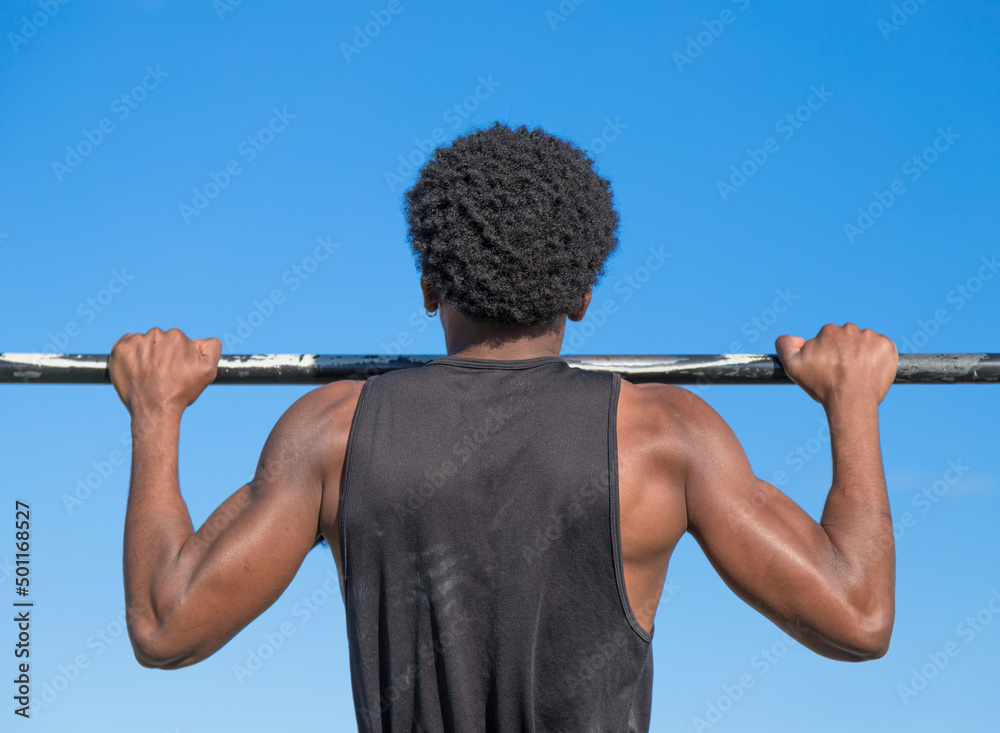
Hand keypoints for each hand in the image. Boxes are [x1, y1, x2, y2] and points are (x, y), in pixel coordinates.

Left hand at [109, 328, 221, 416]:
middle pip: (159, 340)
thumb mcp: (208, 370)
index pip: (177, 340)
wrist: (155, 409)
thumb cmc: (181, 391)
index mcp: (177, 336)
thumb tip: (201, 339)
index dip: (177, 356)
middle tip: (161, 374)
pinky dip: (130, 355)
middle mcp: (156, 335)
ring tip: (148, 374)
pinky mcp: (119, 349)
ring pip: (143, 343)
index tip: (175, 369)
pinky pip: (126, 345)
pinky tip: (136, 369)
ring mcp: (136, 342)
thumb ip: (212, 347)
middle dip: (161, 353)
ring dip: (145, 354)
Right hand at [775, 323, 896, 406]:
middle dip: (845, 351)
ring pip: (864, 342)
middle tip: (843, 372)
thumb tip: (796, 337)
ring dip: (861, 353)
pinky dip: (878, 357)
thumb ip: (784, 345)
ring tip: (857, 373)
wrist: (851, 402)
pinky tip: (870, 371)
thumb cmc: (822, 386)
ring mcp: (871, 337)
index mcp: (829, 331)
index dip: (827, 354)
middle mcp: (851, 329)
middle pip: (847, 338)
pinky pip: (882, 347)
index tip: (828, 367)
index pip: (828, 339)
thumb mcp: (792, 366)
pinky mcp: (888, 346)